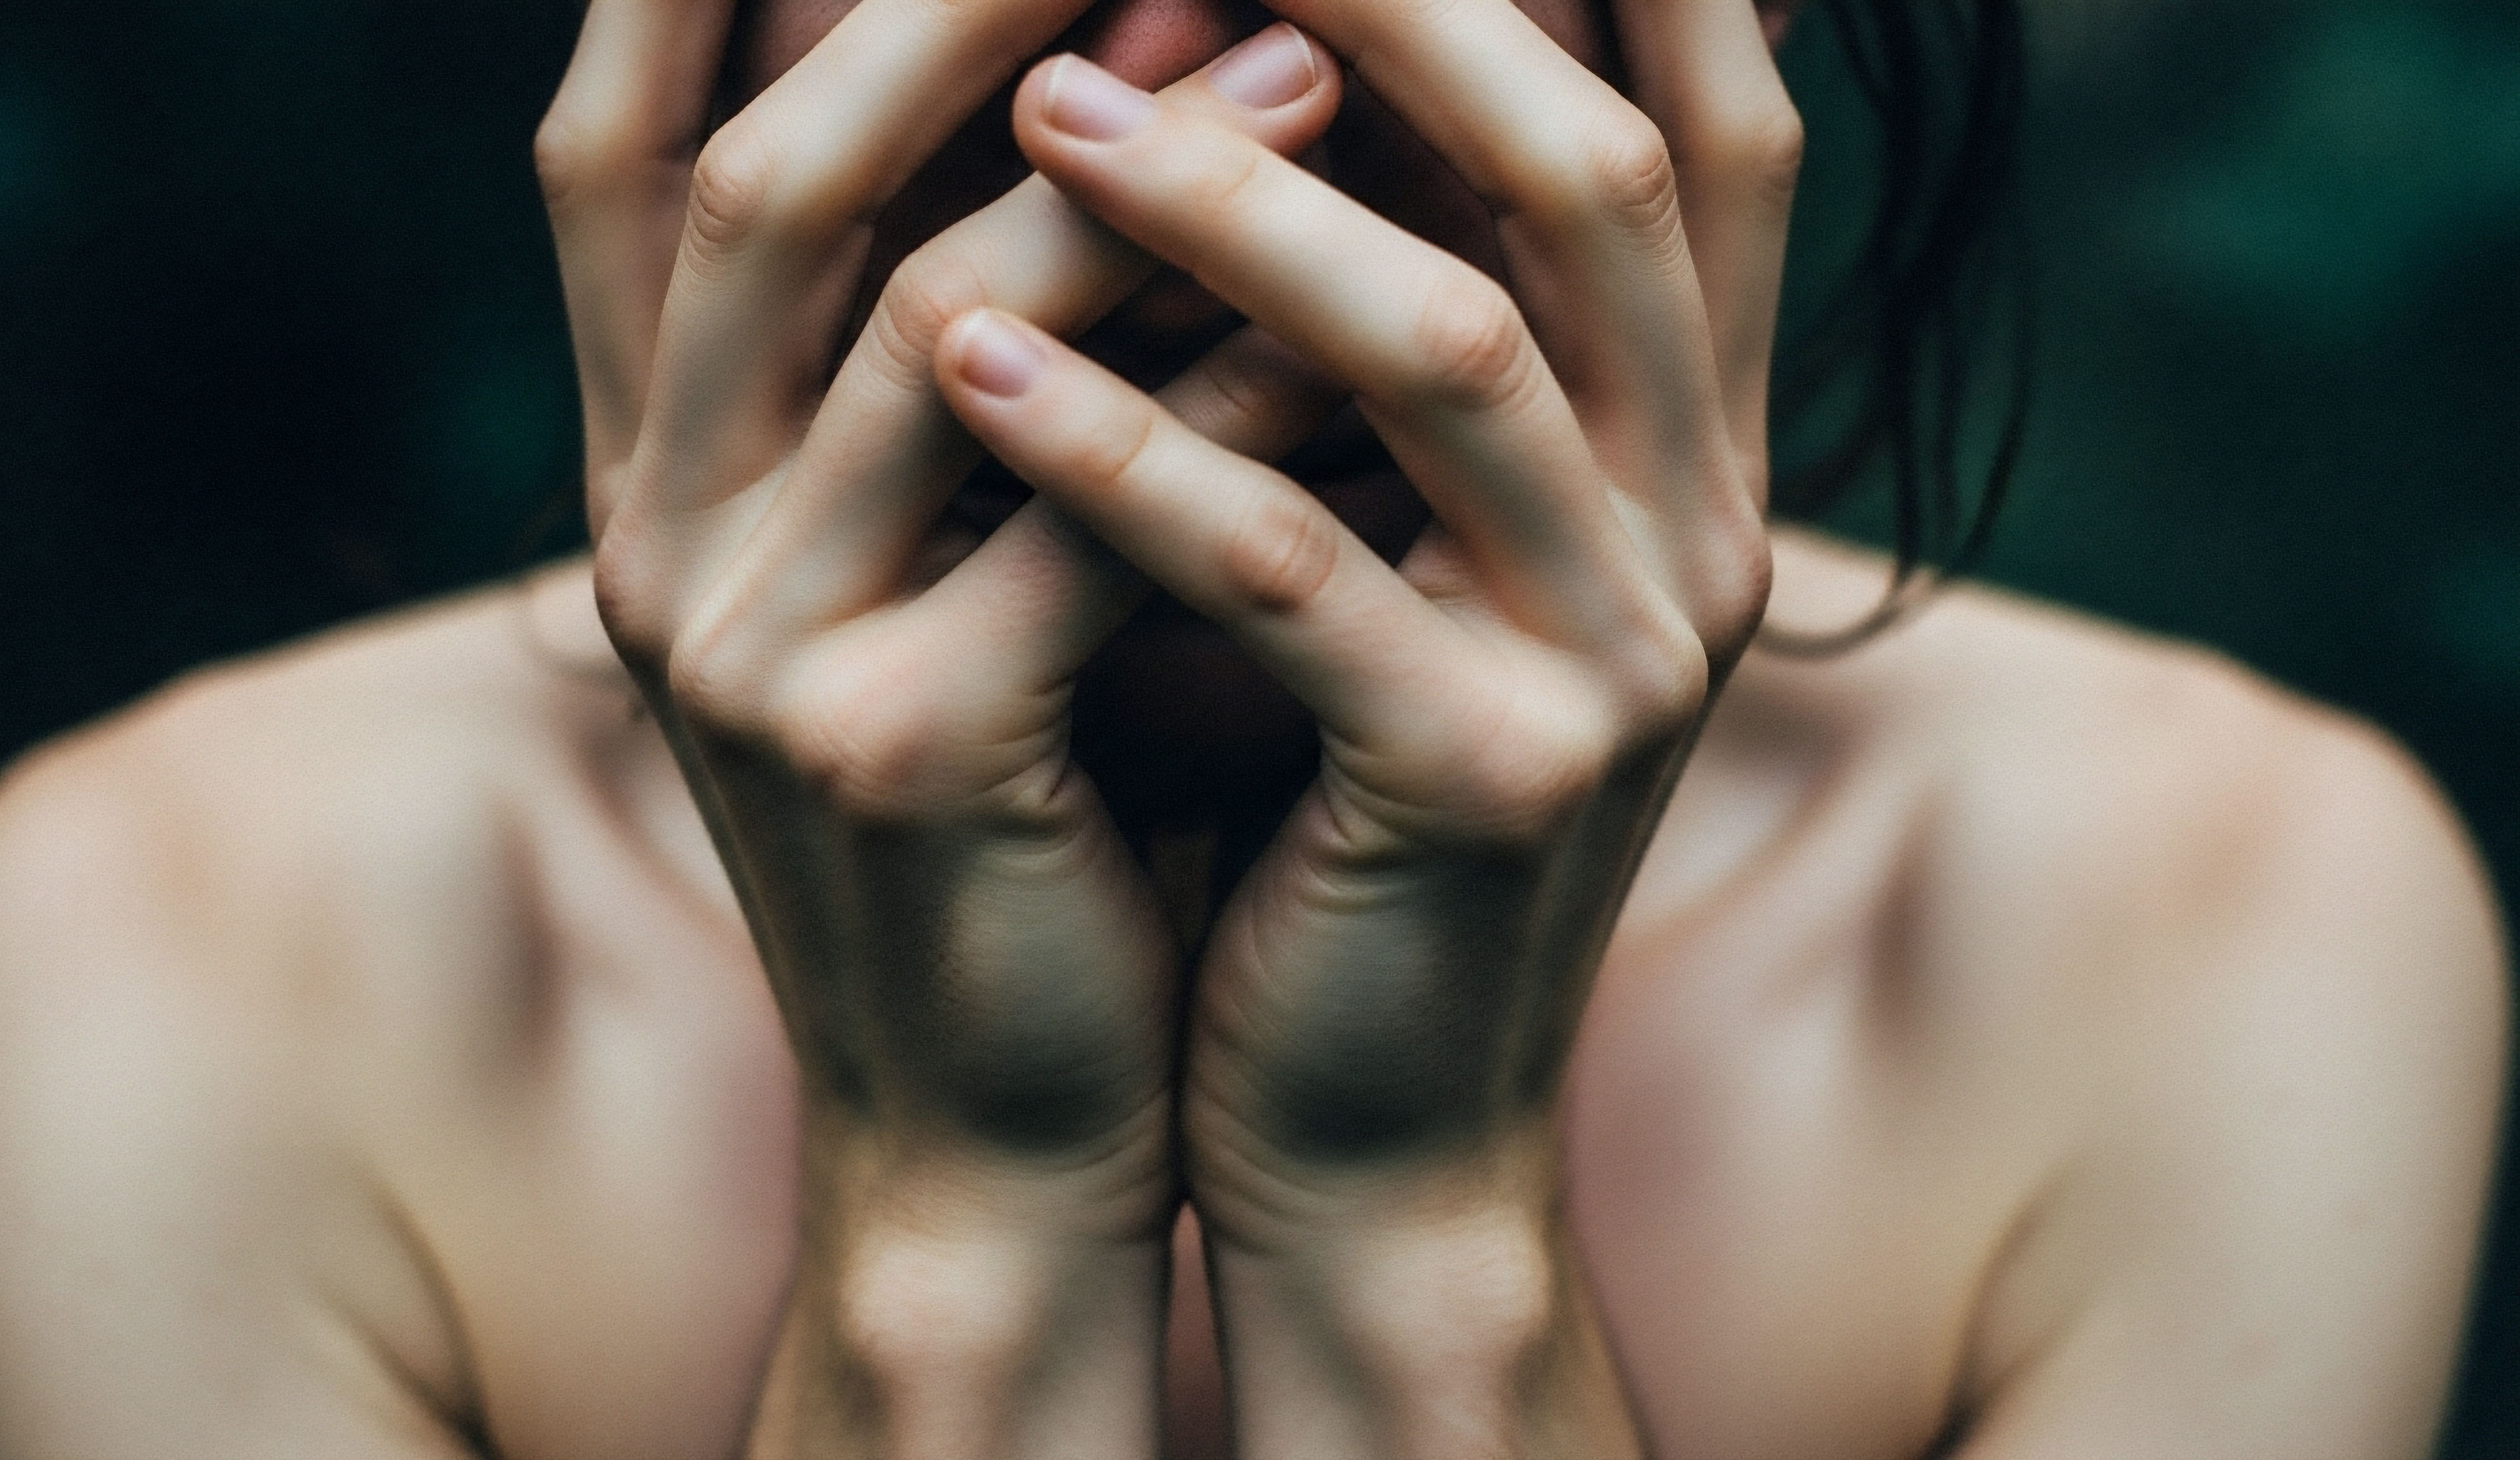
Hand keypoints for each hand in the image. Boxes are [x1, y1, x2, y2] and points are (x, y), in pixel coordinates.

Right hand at [535, 2, 1346, 1452]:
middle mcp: (656, 538)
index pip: (616, 152)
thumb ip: (984, 354)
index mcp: (648, 474)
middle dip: (947, 3)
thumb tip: (1136, 80)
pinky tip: (1380, 320)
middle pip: (769, 179)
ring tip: (1321, 46)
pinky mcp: (895, 752)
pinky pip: (1085, 511)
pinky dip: (1231, 397)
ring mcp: (750, 649)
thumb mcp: (961, 566)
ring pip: (933, 320)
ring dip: (1140, 168)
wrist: (1003, 1130)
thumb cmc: (1023, 819)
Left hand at [934, 0, 1796, 1450]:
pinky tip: (956, 359)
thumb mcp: (1377, 552)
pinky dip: (1119, 449)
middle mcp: (1698, 532)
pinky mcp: (1487, 787)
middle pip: (1597, 178)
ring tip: (1032, 100)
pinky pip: (1290, 569)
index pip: (1704, 134)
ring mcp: (1616, 664)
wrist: (1368, 1138)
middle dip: (1408, 12)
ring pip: (1454, 349)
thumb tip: (1250, 87)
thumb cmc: (1328, 814)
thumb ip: (1364, 348)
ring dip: (1232, 207)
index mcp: (1688, 455)